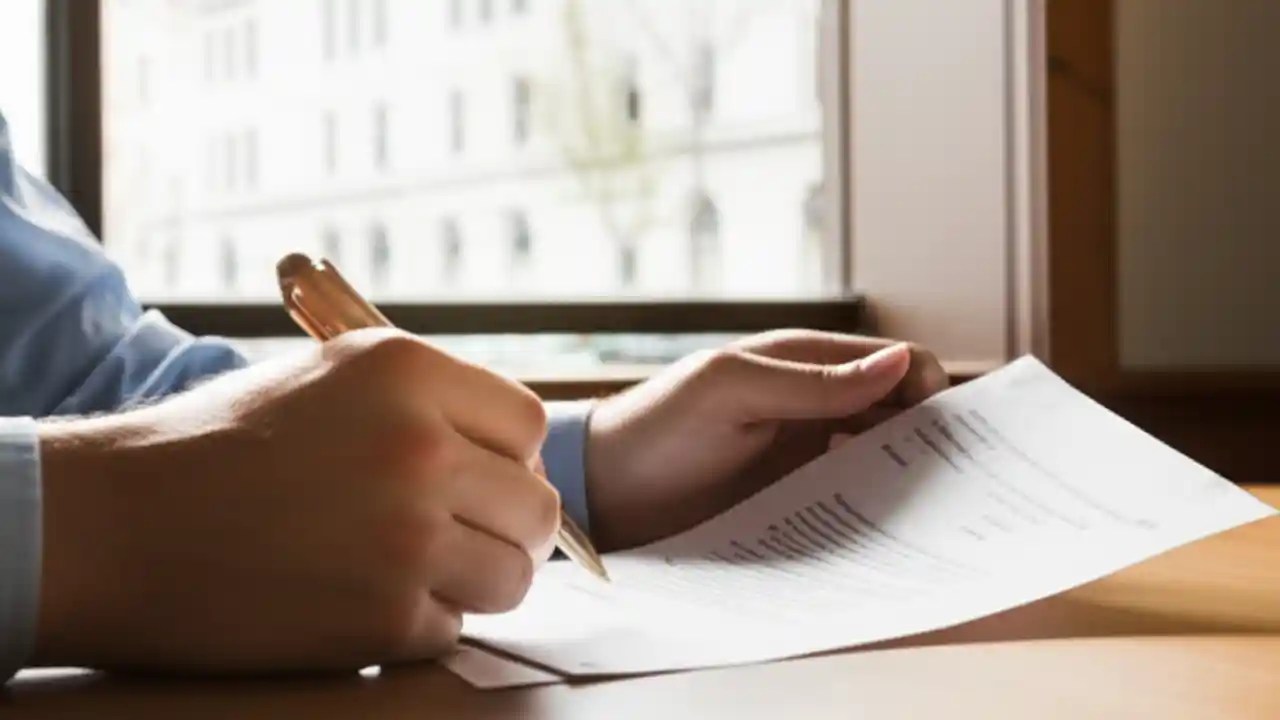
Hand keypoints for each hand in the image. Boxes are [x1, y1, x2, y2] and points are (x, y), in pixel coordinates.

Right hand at [34, 329, 558, 672]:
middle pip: (537, 506)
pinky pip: (453, 629)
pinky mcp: (384, 618)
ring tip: (420, 571)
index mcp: (408, 373)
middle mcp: (422, 449)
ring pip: (514, 575)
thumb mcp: (329, 379)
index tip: (482, 478)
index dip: (511, 457)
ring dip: (478, 581)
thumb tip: (508, 450)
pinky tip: (361, 601)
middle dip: (508, 526)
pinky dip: (419, 625)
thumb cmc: (217, 447)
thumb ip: (426, 401)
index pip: (528, 425)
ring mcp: (408, 538)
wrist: (117, 525)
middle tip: (463, 536)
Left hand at [585, 331, 947, 549]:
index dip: (930, 390)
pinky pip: (850, 501)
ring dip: (908, 481)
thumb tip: (899, 362)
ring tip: (931, 519)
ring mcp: (805, 454)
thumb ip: (812, 382)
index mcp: (805, 363)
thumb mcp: (728, 392)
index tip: (951, 435)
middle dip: (932, 441)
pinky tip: (887, 538)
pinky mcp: (793, 499)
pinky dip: (875, 512)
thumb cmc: (655, 427)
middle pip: (899, 415)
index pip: (896, 365)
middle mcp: (814, 406)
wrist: (602, 493)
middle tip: (960, 486)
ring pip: (881, 461)